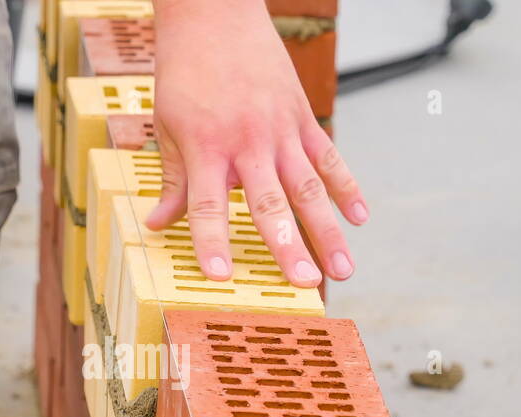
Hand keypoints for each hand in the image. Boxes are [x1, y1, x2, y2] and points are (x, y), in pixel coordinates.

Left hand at [145, 0, 366, 287]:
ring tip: (343, 270)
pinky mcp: (302, 116)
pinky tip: (360, 218)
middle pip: (270, 203)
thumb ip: (173, 179)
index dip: (212, 242)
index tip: (220, 277)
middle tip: (304, 285)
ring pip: (309, 188)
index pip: (207, 205)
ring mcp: (280, 129)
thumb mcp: (168, 125)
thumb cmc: (185, 71)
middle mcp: (247, 141)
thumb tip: (160, 225)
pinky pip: (329, 157)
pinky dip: (346, 187)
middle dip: (288, 247)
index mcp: (206, 147)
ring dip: (328, 232)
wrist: (214, 15)